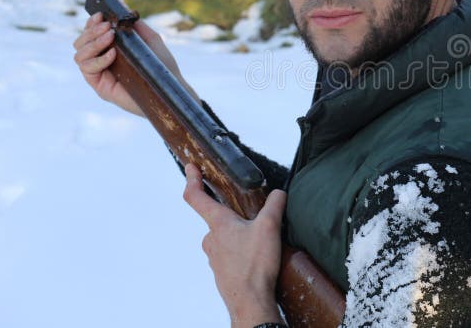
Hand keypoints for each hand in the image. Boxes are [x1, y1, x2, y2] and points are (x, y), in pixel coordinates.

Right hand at [72, 12, 197, 115]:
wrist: (171, 90)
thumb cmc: (162, 66)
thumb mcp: (149, 40)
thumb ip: (135, 24)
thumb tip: (122, 4)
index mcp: (110, 48)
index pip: (90, 33)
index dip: (91, 23)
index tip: (100, 15)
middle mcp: (101, 60)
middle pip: (80, 42)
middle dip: (91, 31)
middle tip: (107, 27)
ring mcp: (100, 74)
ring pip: (79, 55)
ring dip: (93, 43)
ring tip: (110, 38)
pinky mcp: (101, 86)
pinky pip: (88, 69)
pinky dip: (99, 59)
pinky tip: (113, 54)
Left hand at [183, 163, 285, 326]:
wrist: (250, 301)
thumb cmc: (254, 266)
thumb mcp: (269, 227)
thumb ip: (275, 204)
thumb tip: (279, 193)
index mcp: (218, 224)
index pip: (196, 197)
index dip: (192, 179)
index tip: (190, 167)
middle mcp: (211, 239)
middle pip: (217, 219)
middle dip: (234, 215)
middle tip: (253, 216)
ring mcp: (215, 257)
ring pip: (225, 238)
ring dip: (240, 235)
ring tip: (261, 241)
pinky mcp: (223, 272)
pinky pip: (231, 255)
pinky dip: (242, 252)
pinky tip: (257, 258)